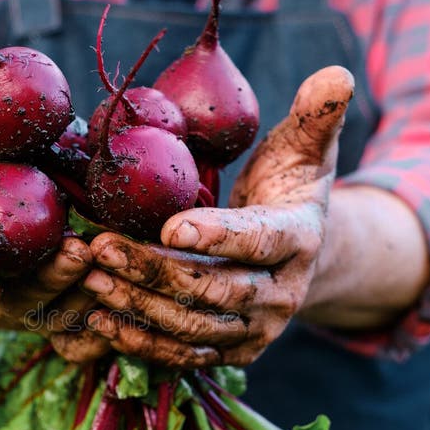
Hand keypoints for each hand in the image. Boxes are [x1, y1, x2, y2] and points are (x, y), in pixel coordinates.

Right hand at [0, 118, 98, 347]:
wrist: (6, 175)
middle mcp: (5, 279)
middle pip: (29, 294)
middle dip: (52, 280)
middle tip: (76, 253)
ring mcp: (43, 286)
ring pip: (67, 301)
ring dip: (88, 284)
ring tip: (109, 255)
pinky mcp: (79, 283)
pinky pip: (97, 302)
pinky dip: (111, 296)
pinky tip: (132, 273)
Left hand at [74, 66, 353, 367]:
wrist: (298, 252)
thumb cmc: (290, 188)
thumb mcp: (306, 149)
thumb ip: (317, 115)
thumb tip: (338, 74)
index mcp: (300, 239)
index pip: (258, 241)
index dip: (217, 236)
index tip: (168, 226)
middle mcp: (283, 294)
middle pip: (215, 289)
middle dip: (154, 271)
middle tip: (101, 246)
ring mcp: (257, 329)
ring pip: (194, 327)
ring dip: (139, 306)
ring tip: (91, 277)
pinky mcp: (232, 351)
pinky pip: (185, 355)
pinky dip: (142, 342)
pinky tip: (101, 319)